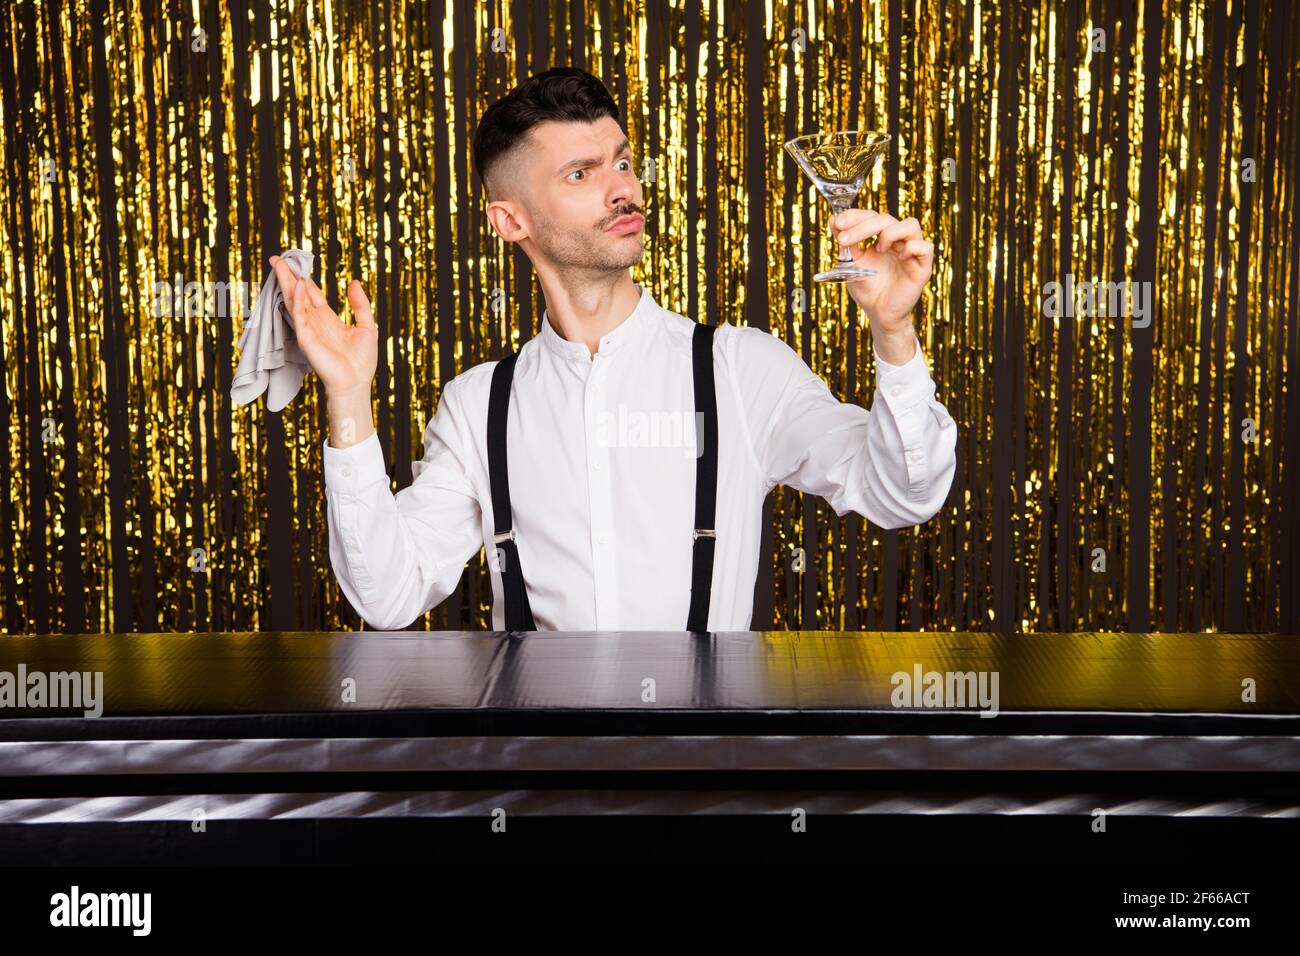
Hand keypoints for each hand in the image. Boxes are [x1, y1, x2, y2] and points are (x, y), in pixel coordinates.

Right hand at [269, 255, 376, 399]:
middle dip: (288, 276)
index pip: (313, 295)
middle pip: (299, 294)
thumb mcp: (367, 326)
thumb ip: (360, 304)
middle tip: (277, 258)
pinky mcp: (305, 337)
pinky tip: (299, 284)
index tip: (298, 264)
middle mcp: (315, 323)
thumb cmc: (362, 361)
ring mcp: (308, 329)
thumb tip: (354, 282)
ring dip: (286, 282)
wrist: (355, 383)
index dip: (305, 279)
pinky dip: (298, 299)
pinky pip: (299, 314)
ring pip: (294, 300)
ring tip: (278, 264)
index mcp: (328, 320)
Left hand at [829, 209, 932, 339]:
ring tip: (877, 249)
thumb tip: (832, 219)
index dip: (855, 216)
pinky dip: (911, 248)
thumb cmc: (867, 288)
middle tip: (844, 239)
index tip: (838, 223)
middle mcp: (898, 241)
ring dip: (890, 232)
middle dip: (863, 225)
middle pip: (887, 218)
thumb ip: (845, 244)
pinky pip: (925, 248)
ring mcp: (911, 253)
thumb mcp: (850, 264)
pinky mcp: (922, 267)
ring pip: (911, 225)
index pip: (872, 216)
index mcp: (882, 237)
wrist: (879, 314)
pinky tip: (899, 258)